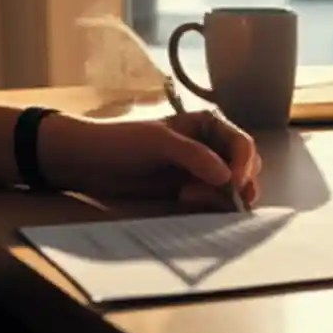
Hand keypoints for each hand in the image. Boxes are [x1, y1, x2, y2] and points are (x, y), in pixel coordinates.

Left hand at [39, 110, 261, 209]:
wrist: (88, 162)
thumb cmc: (121, 142)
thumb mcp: (159, 143)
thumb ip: (195, 156)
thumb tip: (228, 178)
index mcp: (209, 125)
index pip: (243, 146)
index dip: (243, 166)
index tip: (233, 186)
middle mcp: (212, 147)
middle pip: (245, 169)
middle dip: (234, 185)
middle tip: (209, 195)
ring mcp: (202, 171)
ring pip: (231, 189)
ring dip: (219, 198)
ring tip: (187, 197)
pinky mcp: (191, 191)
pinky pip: (213, 202)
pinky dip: (208, 206)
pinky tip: (184, 202)